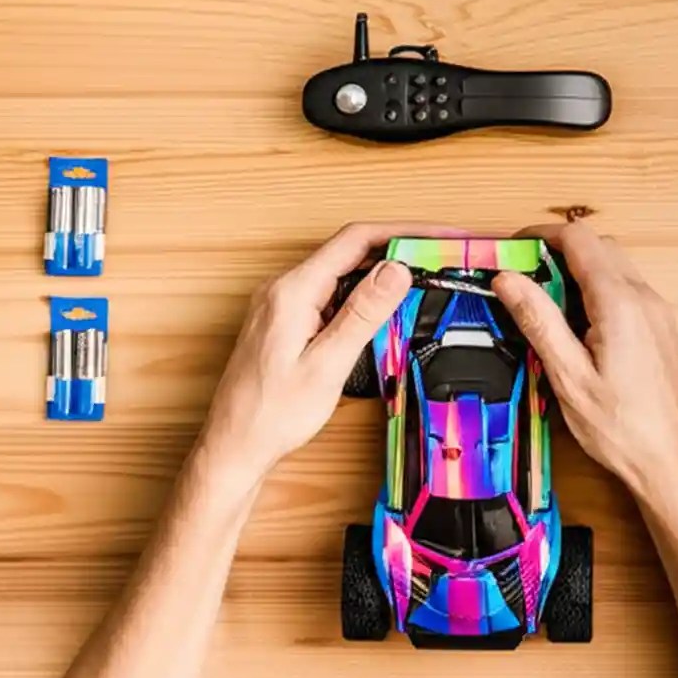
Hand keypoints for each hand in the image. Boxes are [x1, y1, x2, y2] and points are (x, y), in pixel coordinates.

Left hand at [195, 223, 463, 492]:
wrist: (234, 446)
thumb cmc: (272, 414)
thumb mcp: (328, 364)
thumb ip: (363, 314)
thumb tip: (396, 270)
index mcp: (292, 291)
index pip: (357, 240)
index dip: (405, 232)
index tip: (441, 236)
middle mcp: (283, 289)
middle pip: (351, 251)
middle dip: (400, 249)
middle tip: (443, 256)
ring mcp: (282, 304)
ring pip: (341, 272)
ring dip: (382, 273)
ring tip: (424, 278)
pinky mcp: (285, 320)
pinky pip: (329, 293)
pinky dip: (361, 294)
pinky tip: (383, 308)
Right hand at [492, 223, 677, 500]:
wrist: (670, 462)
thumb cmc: (618, 427)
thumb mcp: (567, 376)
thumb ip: (538, 320)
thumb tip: (506, 279)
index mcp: (620, 302)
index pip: (579, 239)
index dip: (541, 235)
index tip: (510, 251)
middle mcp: (644, 297)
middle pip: (599, 245)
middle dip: (557, 251)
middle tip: (522, 279)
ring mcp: (657, 312)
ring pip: (614, 266)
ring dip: (577, 271)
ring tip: (544, 305)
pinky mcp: (660, 329)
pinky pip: (626, 290)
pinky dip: (596, 290)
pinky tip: (576, 326)